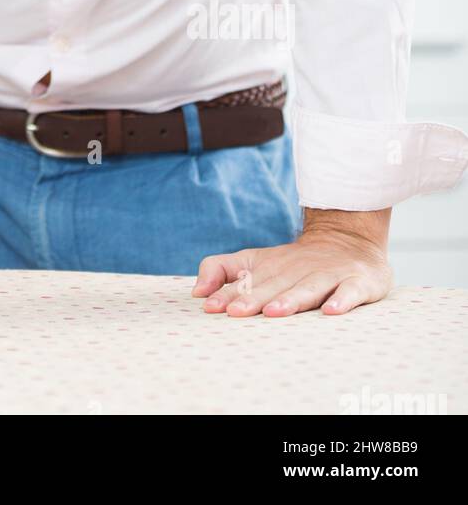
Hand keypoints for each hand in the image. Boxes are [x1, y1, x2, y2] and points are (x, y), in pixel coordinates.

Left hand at [191, 225, 392, 316]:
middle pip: (275, 286)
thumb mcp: (254, 260)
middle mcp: (297, 270)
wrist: (349, 239)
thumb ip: (221, 270)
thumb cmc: (293, 262)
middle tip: (236, 312)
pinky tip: (331, 312)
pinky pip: (350, 291)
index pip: (247, 281)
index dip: (228, 293)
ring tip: (274, 312)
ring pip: (309, 288)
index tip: (210, 307)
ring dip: (292, 300)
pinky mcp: (357, 281)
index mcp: (270, 267)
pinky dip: (342, 300)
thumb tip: (196, 292)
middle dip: (255, 299)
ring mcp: (328, 275)